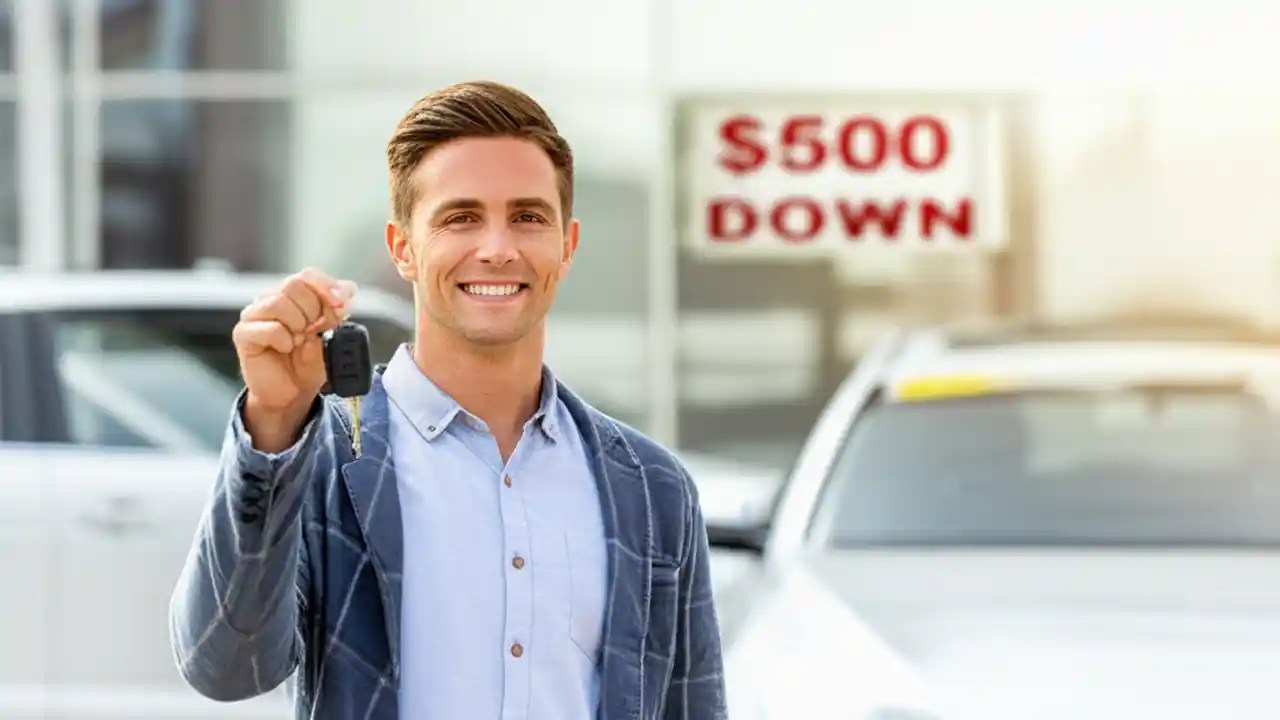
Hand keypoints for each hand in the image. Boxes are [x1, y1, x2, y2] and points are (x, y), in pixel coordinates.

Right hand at [232, 268, 356, 450]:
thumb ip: (338, 311)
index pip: (307, 275)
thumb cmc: (309, 363)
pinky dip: (283, 339)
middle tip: (313, 331)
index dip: (326, 286)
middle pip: (293, 285)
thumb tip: (348, 288)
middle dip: (312, 310)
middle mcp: (272, 300)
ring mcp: (255, 315)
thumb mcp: (331, 336)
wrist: (293, 393)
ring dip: (297, 324)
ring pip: (278, 303)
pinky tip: (285, 348)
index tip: (340, 304)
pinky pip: (268, 328)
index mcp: (294, 296)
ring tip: (298, 340)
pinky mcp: (244, 334)